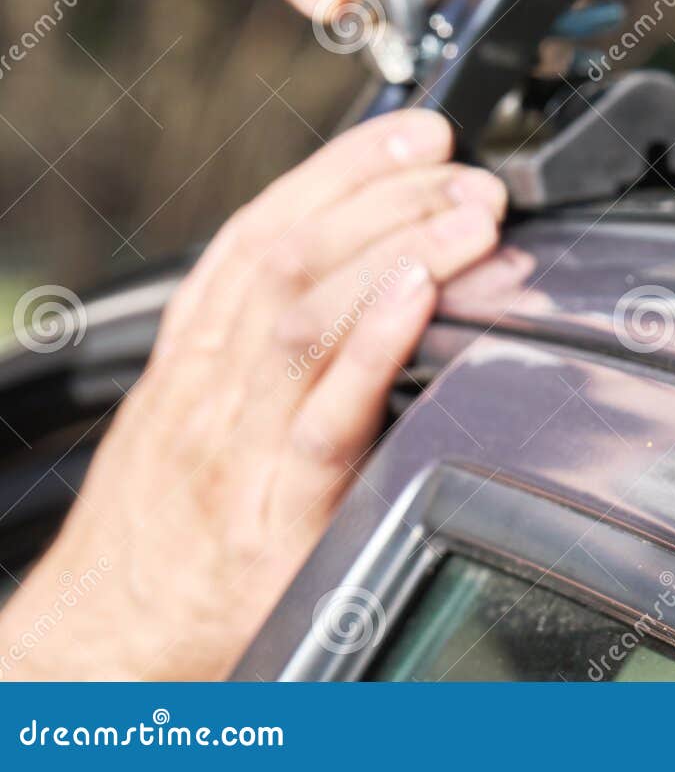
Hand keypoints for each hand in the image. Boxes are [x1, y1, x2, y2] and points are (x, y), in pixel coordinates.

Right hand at [0, 111, 505, 679]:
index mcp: (195, 354)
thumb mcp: (197, 416)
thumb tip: (364, 273)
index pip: (265, 228)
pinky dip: (371, 348)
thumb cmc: (163, 530)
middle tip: (467, 173)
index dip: (344, 168)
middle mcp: (210, 385)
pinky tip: (420, 299)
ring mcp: (239, 448)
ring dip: (397, 250)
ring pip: (306, 316)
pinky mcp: (274, 520)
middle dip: (387, 198)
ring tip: (469, 214)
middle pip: (292, 255)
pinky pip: (324, 421)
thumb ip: (263, 346)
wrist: (98, 649)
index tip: (416, 131)